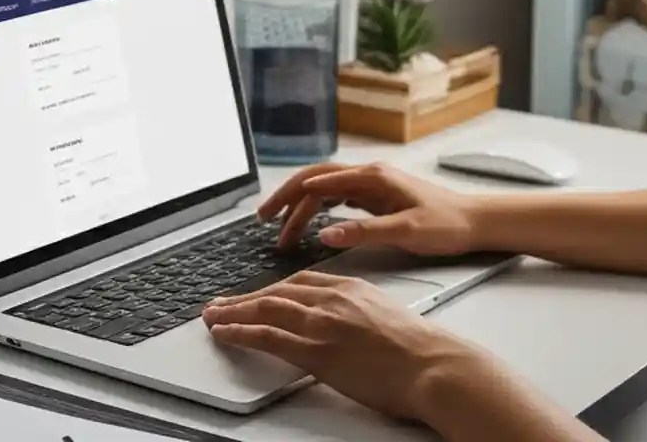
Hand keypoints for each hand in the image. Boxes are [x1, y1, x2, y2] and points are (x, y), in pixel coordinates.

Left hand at [202, 271, 489, 421]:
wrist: (434, 365)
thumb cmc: (421, 350)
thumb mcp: (388, 316)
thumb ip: (360, 314)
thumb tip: (348, 327)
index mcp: (352, 287)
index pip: (300, 281)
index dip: (272, 288)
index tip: (257, 295)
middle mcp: (333, 299)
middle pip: (277, 290)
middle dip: (245, 297)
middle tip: (221, 303)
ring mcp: (323, 324)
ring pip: (265, 308)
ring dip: (232, 311)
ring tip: (212, 316)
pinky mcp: (317, 351)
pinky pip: (268, 336)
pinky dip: (240, 331)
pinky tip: (225, 332)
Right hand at [260, 162, 480, 254]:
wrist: (476, 221)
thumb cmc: (447, 224)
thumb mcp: (406, 231)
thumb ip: (364, 231)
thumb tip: (324, 234)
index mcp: (372, 177)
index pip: (317, 181)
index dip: (289, 199)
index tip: (268, 218)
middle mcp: (369, 176)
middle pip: (315, 180)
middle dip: (287, 198)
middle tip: (264, 221)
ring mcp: (373, 186)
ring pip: (326, 189)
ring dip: (302, 207)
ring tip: (283, 231)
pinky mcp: (378, 198)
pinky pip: (339, 198)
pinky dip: (320, 209)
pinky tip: (312, 224)